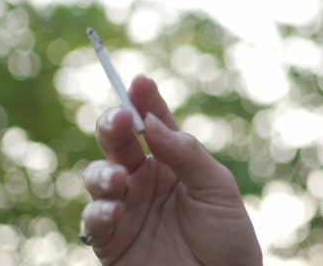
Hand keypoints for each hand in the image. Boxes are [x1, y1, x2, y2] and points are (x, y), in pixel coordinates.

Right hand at [81, 76, 260, 265]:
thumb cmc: (228, 237)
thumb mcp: (217, 189)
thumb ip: (186, 154)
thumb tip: (150, 122)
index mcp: (173, 162)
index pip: (154, 123)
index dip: (144, 100)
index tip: (139, 81)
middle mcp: (145, 180)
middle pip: (118, 142)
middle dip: (112, 124)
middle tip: (119, 118)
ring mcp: (126, 209)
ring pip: (98, 176)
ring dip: (103, 172)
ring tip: (120, 178)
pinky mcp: (112, 241)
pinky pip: (95, 221)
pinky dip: (100, 211)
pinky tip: (114, 209)